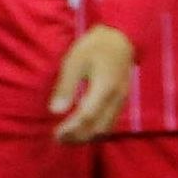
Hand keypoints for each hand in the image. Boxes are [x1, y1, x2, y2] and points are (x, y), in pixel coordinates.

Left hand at [51, 25, 137, 141]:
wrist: (120, 38)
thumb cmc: (93, 48)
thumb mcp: (73, 62)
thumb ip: (66, 87)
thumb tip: (55, 111)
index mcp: (105, 88)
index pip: (87, 116)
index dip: (71, 129)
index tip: (55, 134)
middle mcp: (117, 98)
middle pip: (99, 127)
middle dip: (78, 137)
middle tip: (58, 139)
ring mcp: (122, 100)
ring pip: (107, 127)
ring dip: (87, 136)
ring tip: (68, 138)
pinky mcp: (122, 99)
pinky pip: (111, 121)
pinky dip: (96, 129)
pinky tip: (83, 129)